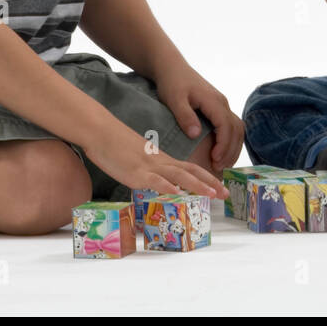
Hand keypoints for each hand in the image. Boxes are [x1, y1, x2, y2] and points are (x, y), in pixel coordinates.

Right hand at [83, 125, 228, 199]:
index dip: (207, 177)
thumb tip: (158, 181)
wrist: (101, 131)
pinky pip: (154, 180)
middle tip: (225, 194)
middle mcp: (159, 162)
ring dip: (196, 185)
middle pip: (190, 172)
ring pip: (178, 176)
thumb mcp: (138, 158)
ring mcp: (148, 167)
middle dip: (210, 183)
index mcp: (162, 159)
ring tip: (211, 194)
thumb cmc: (116, 145)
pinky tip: (176, 193)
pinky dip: (166, 186)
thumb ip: (150, 169)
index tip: (221, 187)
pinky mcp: (135, 172)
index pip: (190, 168)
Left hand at [154, 64, 244, 174]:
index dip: (223, 145)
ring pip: (238, 128)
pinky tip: (221, 152)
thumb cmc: (171, 82)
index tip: (214, 159)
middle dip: (230, 150)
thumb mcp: (174, 99)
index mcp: (214, 101)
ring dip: (233, 147)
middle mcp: (222, 103)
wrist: (171, 67)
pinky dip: (231, 141)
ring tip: (222, 164)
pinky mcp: (218, 107)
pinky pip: (232, 126)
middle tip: (218, 168)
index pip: (226, 126)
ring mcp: (222, 105)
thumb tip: (196, 135)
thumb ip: (184, 116)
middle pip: (237, 129)